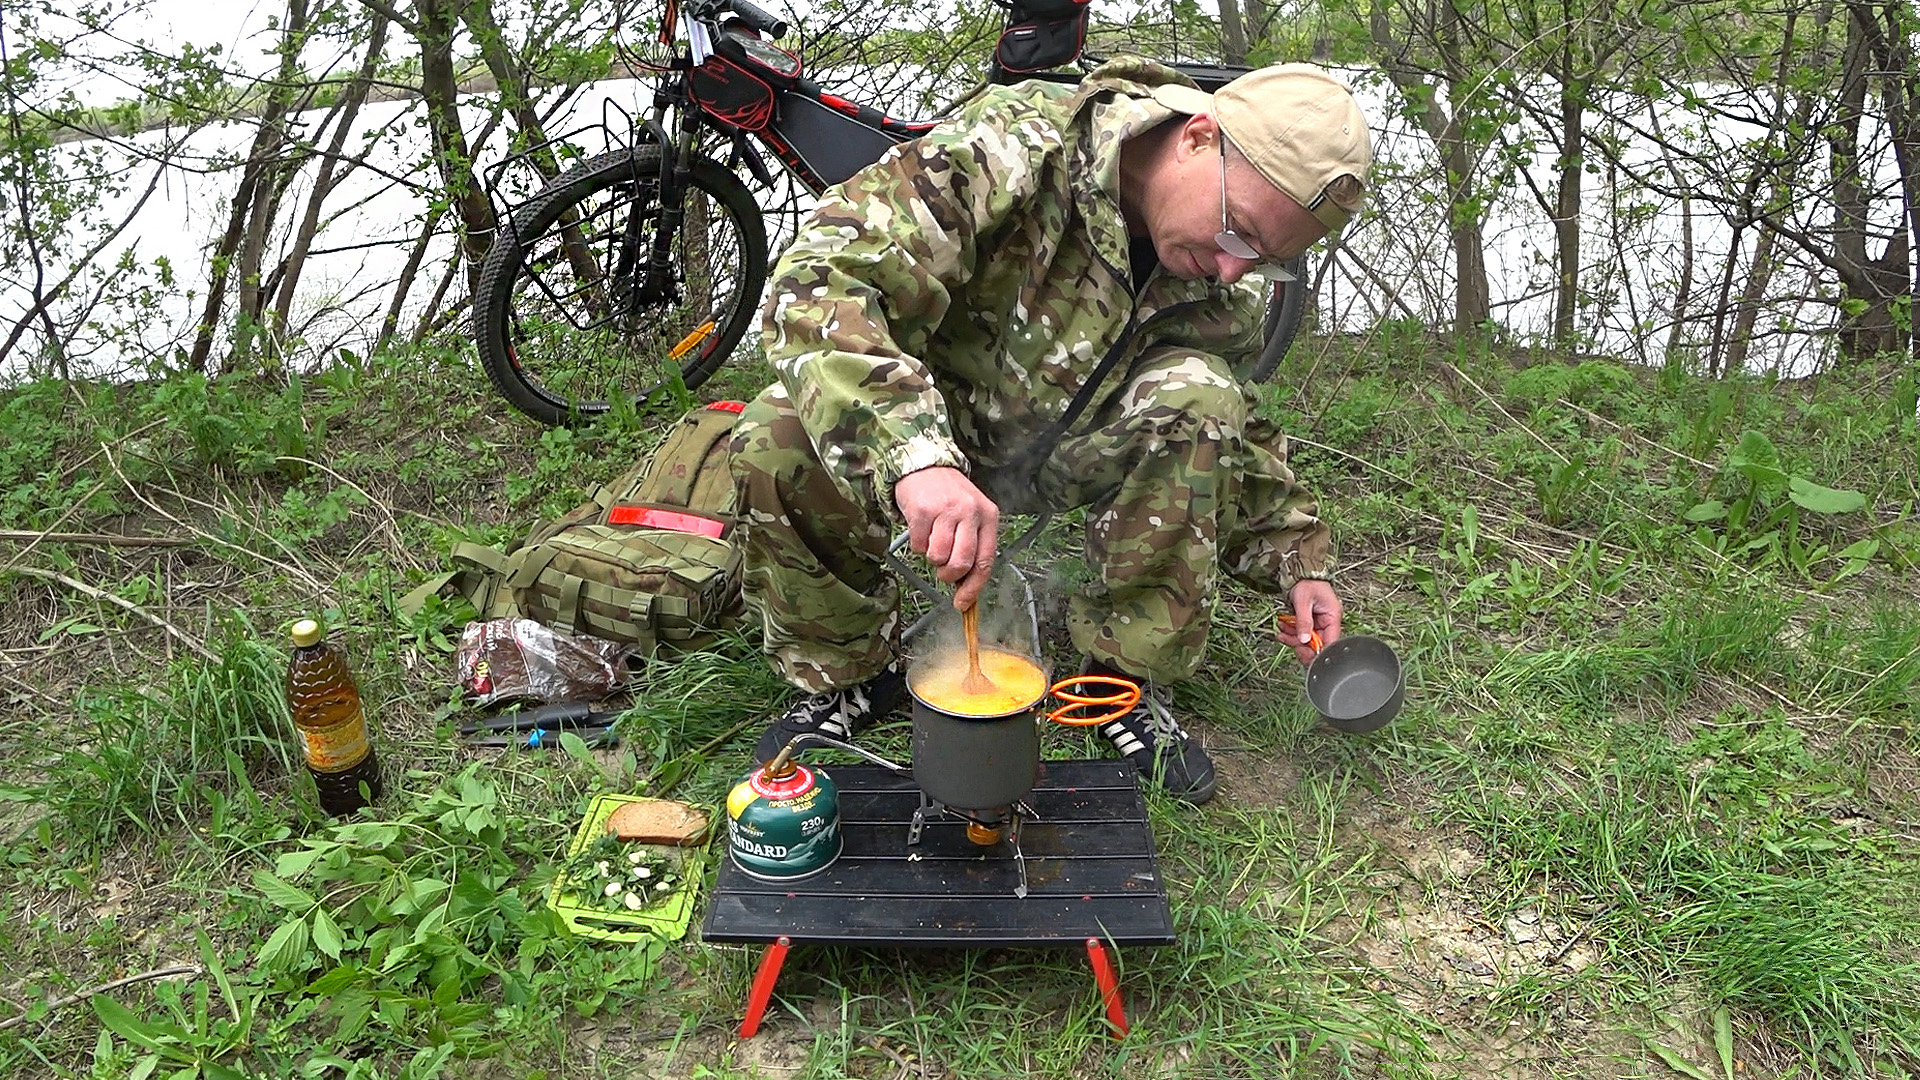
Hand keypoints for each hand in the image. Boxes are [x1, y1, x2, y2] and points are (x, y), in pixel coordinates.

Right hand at [894, 466, 998, 609]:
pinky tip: (922, 529)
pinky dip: (918, 545)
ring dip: (932, 557)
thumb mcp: (971, 515)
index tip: (962, 603)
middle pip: (961, 563)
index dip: (973, 588)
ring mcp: (946, 510)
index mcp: (988, 516)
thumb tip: (965, 586)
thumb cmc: (949, 496)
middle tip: (943, 570)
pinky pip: (919, 546)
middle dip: (949, 575)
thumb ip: (972, 545)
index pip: (985, 561)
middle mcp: (970, 512)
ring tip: (933, 540)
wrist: (924, 465)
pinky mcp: (923, 510)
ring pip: (938, 557)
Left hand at [1285, 579, 1342, 665]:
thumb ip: (1304, 621)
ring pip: (1306, 640)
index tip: (1305, 652)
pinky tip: (1283, 626)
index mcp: (1332, 617)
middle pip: (1317, 644)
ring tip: (1282, 630)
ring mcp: (1317, 623)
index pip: (1330, 642)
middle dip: (1300, 643)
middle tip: (1289, 640)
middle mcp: (1327, 622)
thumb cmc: (1307, 582)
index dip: (1318, 651)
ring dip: (1292, 637)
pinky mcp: (1308, 622)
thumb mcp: (1303, 601)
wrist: (1299, 573)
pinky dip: (1290, 632)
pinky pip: (1300, 633)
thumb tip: (1304, 640)